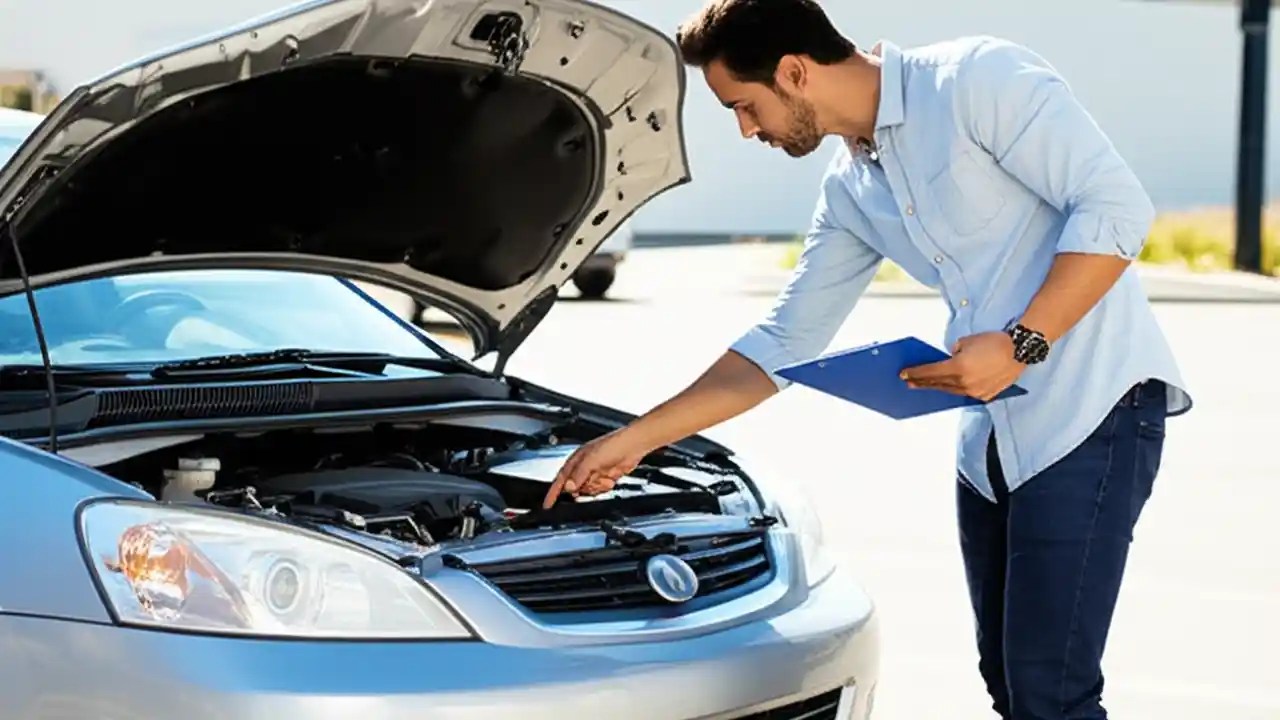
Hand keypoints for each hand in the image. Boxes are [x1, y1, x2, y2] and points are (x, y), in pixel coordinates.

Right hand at [541, 428, 649, 508]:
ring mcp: (594, 473)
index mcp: (576, 461)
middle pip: (575, 489)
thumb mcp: (591, 461)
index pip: (560, 480)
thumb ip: (578, 475)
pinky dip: (605, 487)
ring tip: (604, 477)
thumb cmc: (612, 445)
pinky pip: (599, 490)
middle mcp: (583, 468)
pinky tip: (610, 478)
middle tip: (592, 481)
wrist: (632, 447)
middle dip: (584, 488)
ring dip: (596, 487)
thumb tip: (568, 488)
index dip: (553, 493)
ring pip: (588, 491)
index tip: (547, 505)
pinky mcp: (605, 478)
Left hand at [900, 331, 1024, 401]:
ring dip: (938, 387)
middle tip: (908, 382)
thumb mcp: (967, 341)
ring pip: (951, 391)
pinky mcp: (985, 396)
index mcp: (958, 368)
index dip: (915, 373)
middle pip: (938, 384)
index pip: (931, 372)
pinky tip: (949, 388)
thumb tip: (949, 359)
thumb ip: (954, 352)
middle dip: (922, 382)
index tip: (903, 374)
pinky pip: (966, 393)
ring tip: (926, 385)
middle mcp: (965, 383)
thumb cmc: (994, 342)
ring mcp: (975, 392)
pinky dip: (956, 390)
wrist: (1020, 350)